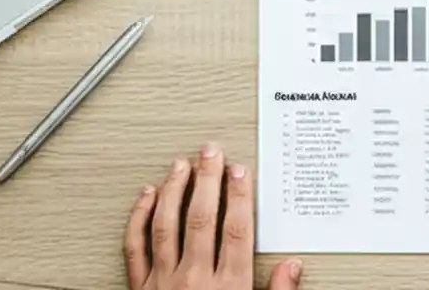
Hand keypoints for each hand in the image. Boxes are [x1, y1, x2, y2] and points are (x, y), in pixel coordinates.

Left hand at [123, 144, 302, 289]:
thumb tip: (293, 268)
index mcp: (228, 288)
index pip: (236, 229)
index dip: (240, 195)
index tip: (241, 171)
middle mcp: (194, 281)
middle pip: (202, 217)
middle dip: (208, 179)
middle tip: (211, 152)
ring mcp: (163, 284)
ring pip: (166, 225)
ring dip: (173, 190)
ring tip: (180, 165)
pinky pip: (135, 247)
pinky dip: (138, 218)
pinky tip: (145, 196)